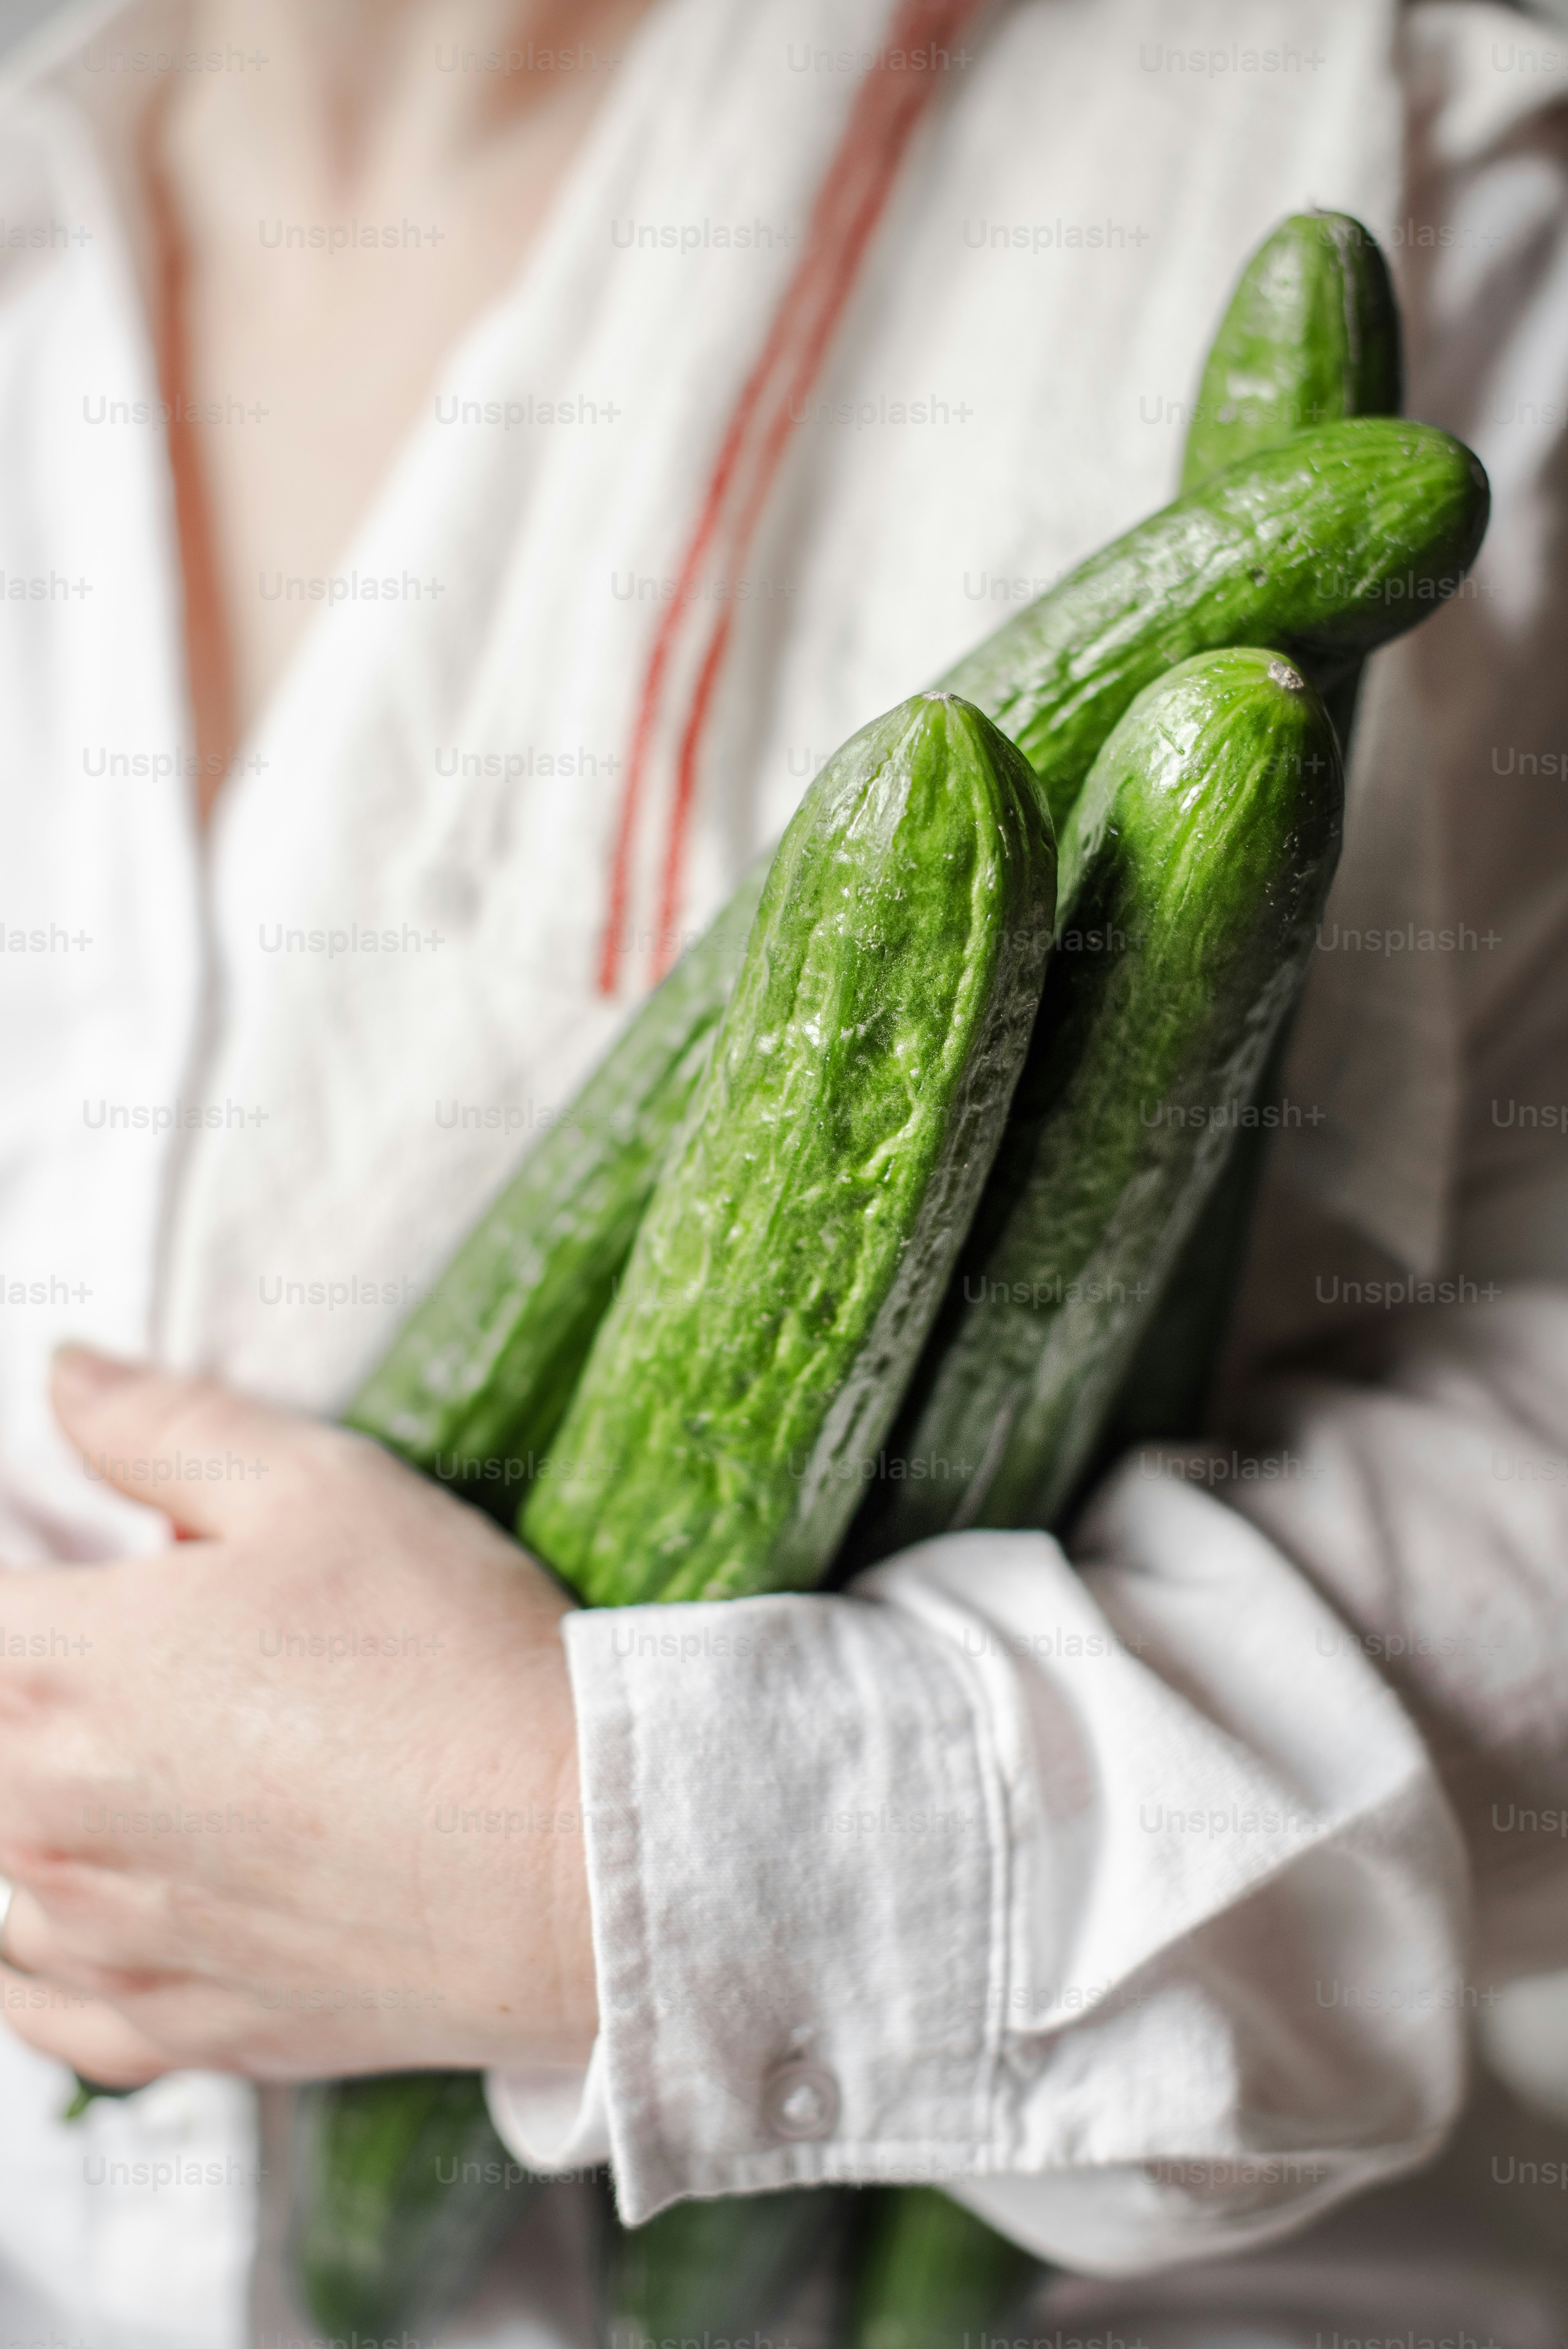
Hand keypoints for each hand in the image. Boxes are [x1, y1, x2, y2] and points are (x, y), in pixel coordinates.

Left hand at [0, 1347, 596, 2086]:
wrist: (568, 1861)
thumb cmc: (451, 1664)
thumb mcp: (320, 1488)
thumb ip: (162, 1426)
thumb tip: (67, 1380)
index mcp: (57, 1670)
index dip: (21, 1562)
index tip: (64, 1560)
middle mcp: (42, 1816)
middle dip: (33, 1680)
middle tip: (143, 1653)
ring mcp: (96, 1938)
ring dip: (31, 1803)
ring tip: (136, 1761)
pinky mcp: (164, 2029)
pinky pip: (34, 1999)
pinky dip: (39, 1943)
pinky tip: (89, 1897)